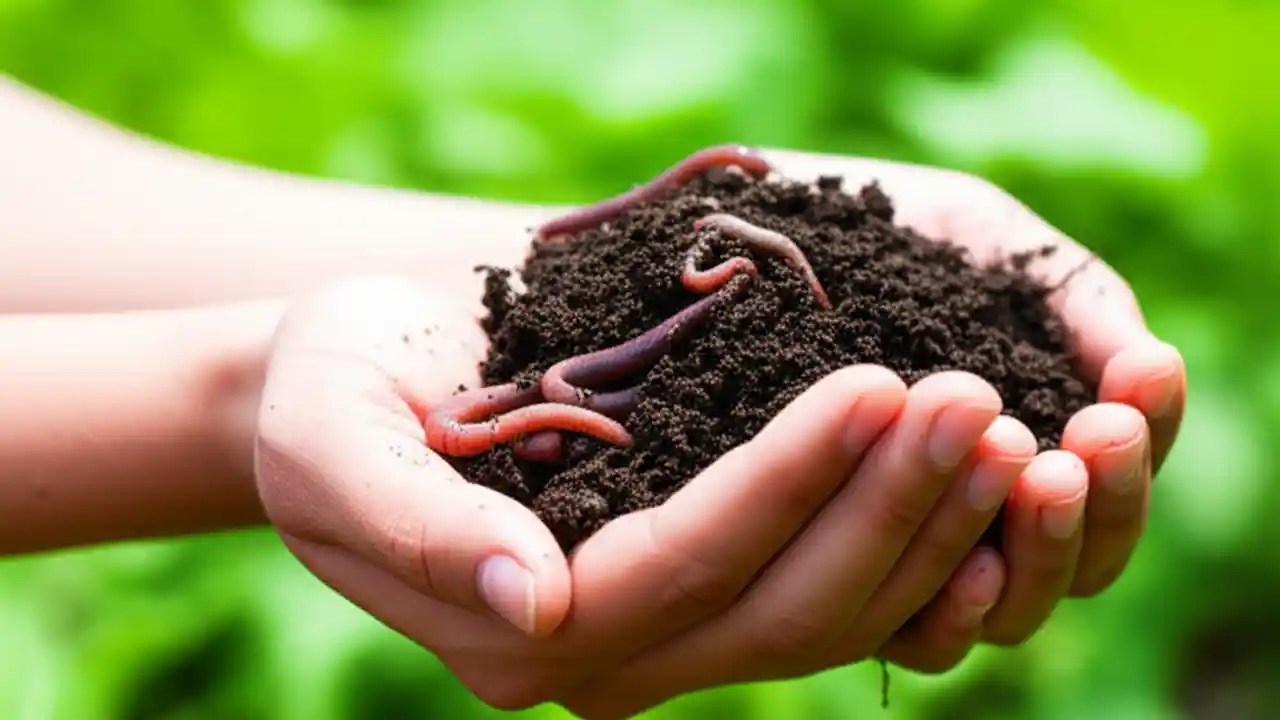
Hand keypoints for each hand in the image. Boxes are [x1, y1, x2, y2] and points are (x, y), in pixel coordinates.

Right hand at [255, 277, 1035, 714]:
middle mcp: (606, 654)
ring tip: (999, 415)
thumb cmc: (336, 388)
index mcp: (517, 625)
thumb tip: (537, 600)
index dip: (789, 481)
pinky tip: (977, 467)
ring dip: (924, 518)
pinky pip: (835, 589)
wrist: (369, 373)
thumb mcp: (331, 440)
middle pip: (784, 603)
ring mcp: (667, 632)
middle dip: (891, 501)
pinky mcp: (709, 587)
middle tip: (976, 395)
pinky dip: (915, 537)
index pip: (684, 565)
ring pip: (832, 610)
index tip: (882, 379)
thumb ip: (416, 527)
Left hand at [764, 150, 1185, 646]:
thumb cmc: (874, 231)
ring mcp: (911, 554)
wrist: (745, 228)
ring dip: (1045, 550)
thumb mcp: (983, 243)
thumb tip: (1149, 368)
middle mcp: (977, 512)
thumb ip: (1075, 302)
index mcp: (1027, 439)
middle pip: (1079, 558)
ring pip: (1012, 610)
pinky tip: (968, 564)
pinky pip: (912, 636)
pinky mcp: (834, 580)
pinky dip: (953, 610)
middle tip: (1096, 431)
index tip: (1138, 375)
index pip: (1113, 475)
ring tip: (1046, 473)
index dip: (1145, 435)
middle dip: (1106, 497)